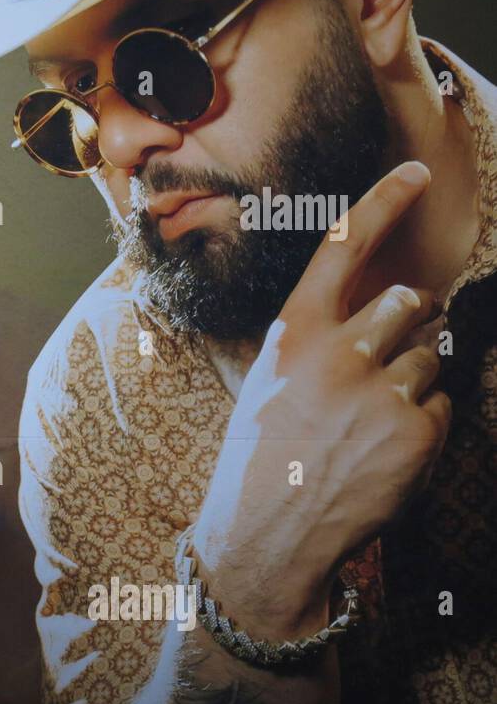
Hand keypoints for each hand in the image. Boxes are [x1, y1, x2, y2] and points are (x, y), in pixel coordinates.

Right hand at [194, 162, 451, 637]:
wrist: (268, 531)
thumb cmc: (262, 452)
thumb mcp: (269, 380)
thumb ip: (318, 338)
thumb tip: (390, 307)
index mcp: (293, 334)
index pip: (343, 248)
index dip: (382, 203)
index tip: (415, 172)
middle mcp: (337, 353)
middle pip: (409, 302)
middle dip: (408, 326)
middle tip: (377, 368)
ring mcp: (378, 392)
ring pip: (430, 357)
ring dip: (412, 383)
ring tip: (369, 423)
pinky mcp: (413, 433)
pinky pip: (441, 406)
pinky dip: (422, 426)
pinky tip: (382, 451)